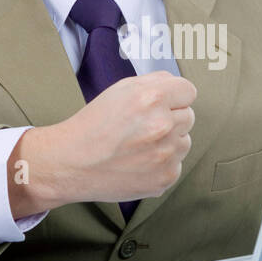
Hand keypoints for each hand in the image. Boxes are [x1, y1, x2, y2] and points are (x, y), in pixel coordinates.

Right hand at [7, 70, 195, 216]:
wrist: (72, 164)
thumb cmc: (94, 125)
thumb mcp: (120, 90)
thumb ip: (154, 82)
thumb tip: (178, 87)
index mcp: (152, 98)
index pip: (189, 91)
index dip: (174, 97)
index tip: (162, 105)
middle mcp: (162, 125)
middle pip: (188, 116)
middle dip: (170, 119)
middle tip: (143, 127)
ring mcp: (165, 155)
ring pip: (184, 142)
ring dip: (169, 142)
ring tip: (139, 146)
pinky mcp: (165, 178)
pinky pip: (176, 165)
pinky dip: (161, 164)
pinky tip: (138, 162)